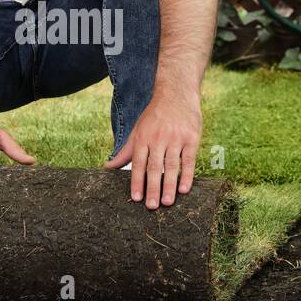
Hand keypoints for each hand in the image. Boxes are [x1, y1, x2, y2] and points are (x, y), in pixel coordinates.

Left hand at [103, 90, 201, 208]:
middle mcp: (158, 138)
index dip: (137, 181)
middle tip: (151, 206)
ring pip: (171, 165)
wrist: (176, 93)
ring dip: (169, 185)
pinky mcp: (192, 138)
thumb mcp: (137, 130)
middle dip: (152, 187)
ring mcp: (176, 138)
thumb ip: (125, 151)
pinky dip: (187, 175)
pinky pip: (189, 160)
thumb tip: (107, 167)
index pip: (138, 163)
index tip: (136, 198)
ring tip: (167, 202)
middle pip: (154, 167)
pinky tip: (184, 189)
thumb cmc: (155, 116)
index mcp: (143, 137)